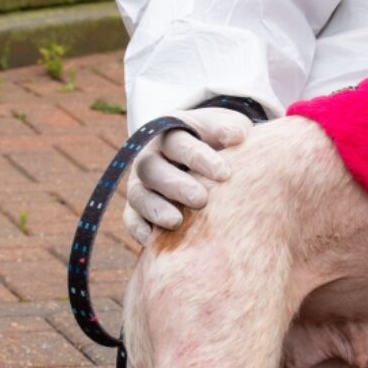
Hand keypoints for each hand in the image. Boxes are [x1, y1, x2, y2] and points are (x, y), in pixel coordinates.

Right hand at [121, 107, 253, 242]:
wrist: (202, 160)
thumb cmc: (216, 143)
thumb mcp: (224, 128)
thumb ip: (230, 129)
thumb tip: (237, 136)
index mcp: (170, 134)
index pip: (179, 143)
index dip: (199, 158)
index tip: (224, 174)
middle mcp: (149, 157)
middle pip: (152, 168)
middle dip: (175, 185)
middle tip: (200, 200)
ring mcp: (140, 184)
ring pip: (138, 195)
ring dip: (155, 209)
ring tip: (176, 221)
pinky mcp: (136, 209)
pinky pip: (130, 219)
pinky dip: (137, 228)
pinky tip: (151, 239)